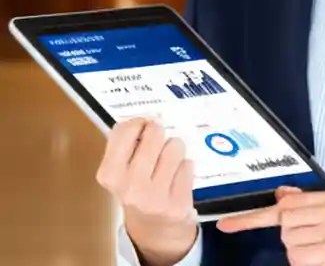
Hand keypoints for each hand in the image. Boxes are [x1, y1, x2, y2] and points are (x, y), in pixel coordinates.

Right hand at [96, 118, 197, 265]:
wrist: (155, 231)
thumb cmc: (138, 192)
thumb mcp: (121, 172)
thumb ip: (124, 146)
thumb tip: (141, 119)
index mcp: (110, 175)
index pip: (124, 131)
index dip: (138, 122)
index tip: (143, 124)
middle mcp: (130, 187)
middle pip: (155, 134)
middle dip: (159, 133)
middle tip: (159, 139)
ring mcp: (155, 198)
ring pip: (175, 147)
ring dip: (175, 150)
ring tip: (169, 162)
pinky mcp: (178, 204)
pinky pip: (188, 165)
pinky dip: (186, 167)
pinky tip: (177, 178)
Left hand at [217, 187, 324, 265]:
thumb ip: (312, 206)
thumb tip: (282, 194)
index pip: (291, 201)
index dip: (256, 216)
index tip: (228, 224)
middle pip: (287, 219)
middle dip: (292, 236)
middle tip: (315, 244)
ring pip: (290, 239)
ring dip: (299, 252)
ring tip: (324, 254)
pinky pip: (297, 255)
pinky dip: (304, 263)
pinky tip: (324, 262)